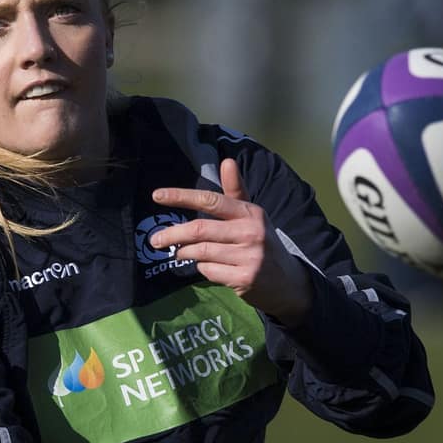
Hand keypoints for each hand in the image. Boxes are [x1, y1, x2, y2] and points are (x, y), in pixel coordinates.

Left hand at [151, 158, 311, 321]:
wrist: (287, 282)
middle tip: (155, 240)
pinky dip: (202, 269)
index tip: (157, 195)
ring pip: (201, 252)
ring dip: (185, 253)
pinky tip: (208, 267)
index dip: (182, 196)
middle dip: (172, 234)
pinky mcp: (244, 279)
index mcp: (251, 213)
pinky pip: (209, 271)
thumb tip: (227, 161)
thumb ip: (235, 192)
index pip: (211, 200)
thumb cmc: (261, 243)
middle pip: (200, 230)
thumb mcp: (252, 216)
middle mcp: (251, 232)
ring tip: (180, 252)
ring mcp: (249, 257)